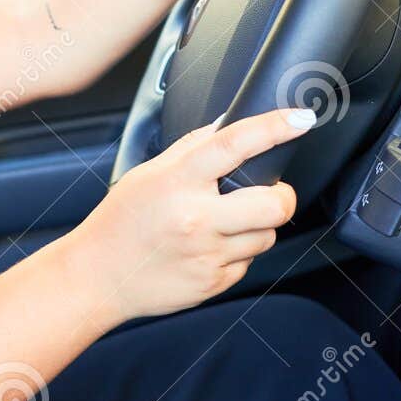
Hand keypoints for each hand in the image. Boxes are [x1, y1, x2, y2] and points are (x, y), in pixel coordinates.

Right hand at [71, 109, 310, 325]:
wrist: (99, 275)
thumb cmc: (121, 222)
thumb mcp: (149, 174)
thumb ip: (191, 150)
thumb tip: (228, 126)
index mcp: (178, 181)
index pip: (234, 144)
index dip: (274, 127)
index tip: (301, 118)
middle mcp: (195, 218)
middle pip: (274, 204)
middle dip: (282, 196)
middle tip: (271, 192)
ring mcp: (207, 254)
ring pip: (267, 235)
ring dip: (257, 227)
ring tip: (224, 225)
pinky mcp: (213, 282)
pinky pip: (248, 262)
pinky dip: (237, 253)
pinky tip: (208, 249)